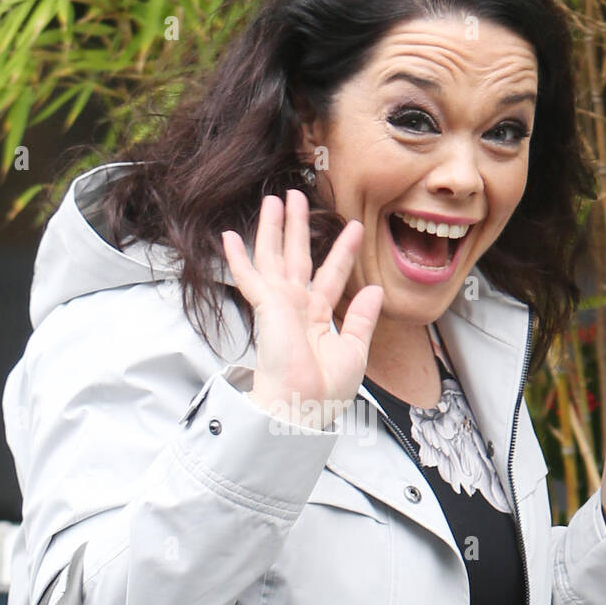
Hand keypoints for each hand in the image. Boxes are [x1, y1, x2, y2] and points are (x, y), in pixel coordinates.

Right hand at [221, 189, 382, 428]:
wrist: (302, 407)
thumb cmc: (324, 391)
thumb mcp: (354, 350)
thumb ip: (363, 319)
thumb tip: (376, 290)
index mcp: (317, 318)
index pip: (332, 275)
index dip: (342, 251)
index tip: (353, 228)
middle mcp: (296, 308)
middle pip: (297, 257)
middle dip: (298, 227)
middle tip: (298, 197)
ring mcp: (279, 305)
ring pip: (274, 256)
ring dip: (273, 228)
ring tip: (274, 199)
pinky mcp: (266, 306)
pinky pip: (249, 276)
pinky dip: (238, 257)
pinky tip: (229, 236)